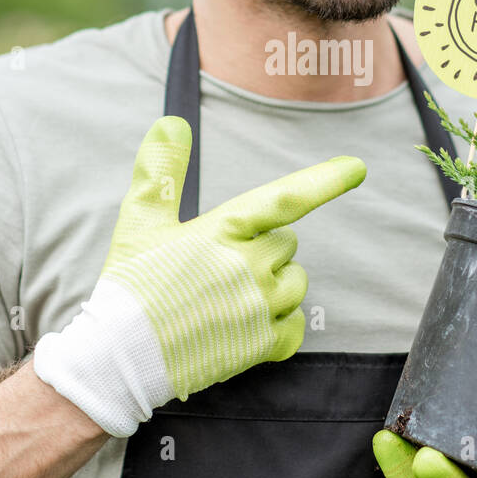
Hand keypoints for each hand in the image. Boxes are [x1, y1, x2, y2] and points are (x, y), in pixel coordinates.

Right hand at [34, 115, 365, 436]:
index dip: (325, 180)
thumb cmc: (130, 285)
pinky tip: (245, 324)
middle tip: (219, 266)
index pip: (286, 197)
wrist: (120, 355)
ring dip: (274, 284)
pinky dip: (279, 324)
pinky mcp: (261, 344)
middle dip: (264, 248)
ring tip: (227, 295)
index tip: (356, 167)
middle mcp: (248, 267)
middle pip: (287, 243)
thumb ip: (162, 169)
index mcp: (223, 230)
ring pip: (297, 281)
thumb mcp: (140, 220)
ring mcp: (258, 307)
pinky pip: (295, 326)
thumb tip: (173, 122)